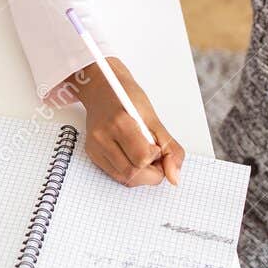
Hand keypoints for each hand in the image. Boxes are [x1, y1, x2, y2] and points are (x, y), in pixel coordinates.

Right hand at [56, 58, 183, 185]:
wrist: (102, 89)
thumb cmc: (127, 98)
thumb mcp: (154, 119)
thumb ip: (169, 149)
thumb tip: (175, 176)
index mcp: (121, 123)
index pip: (142, 158)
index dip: (158, 160)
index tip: (160, 151)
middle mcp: (103, 137)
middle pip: (132, 173)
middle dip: (151, 173)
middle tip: (156, 159)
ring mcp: (95, 147)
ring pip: (124, 179)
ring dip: (141, 174)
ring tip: (145, 157)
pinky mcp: (92, 153)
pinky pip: (115, 175)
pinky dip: (129, 172)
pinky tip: (133, 157)